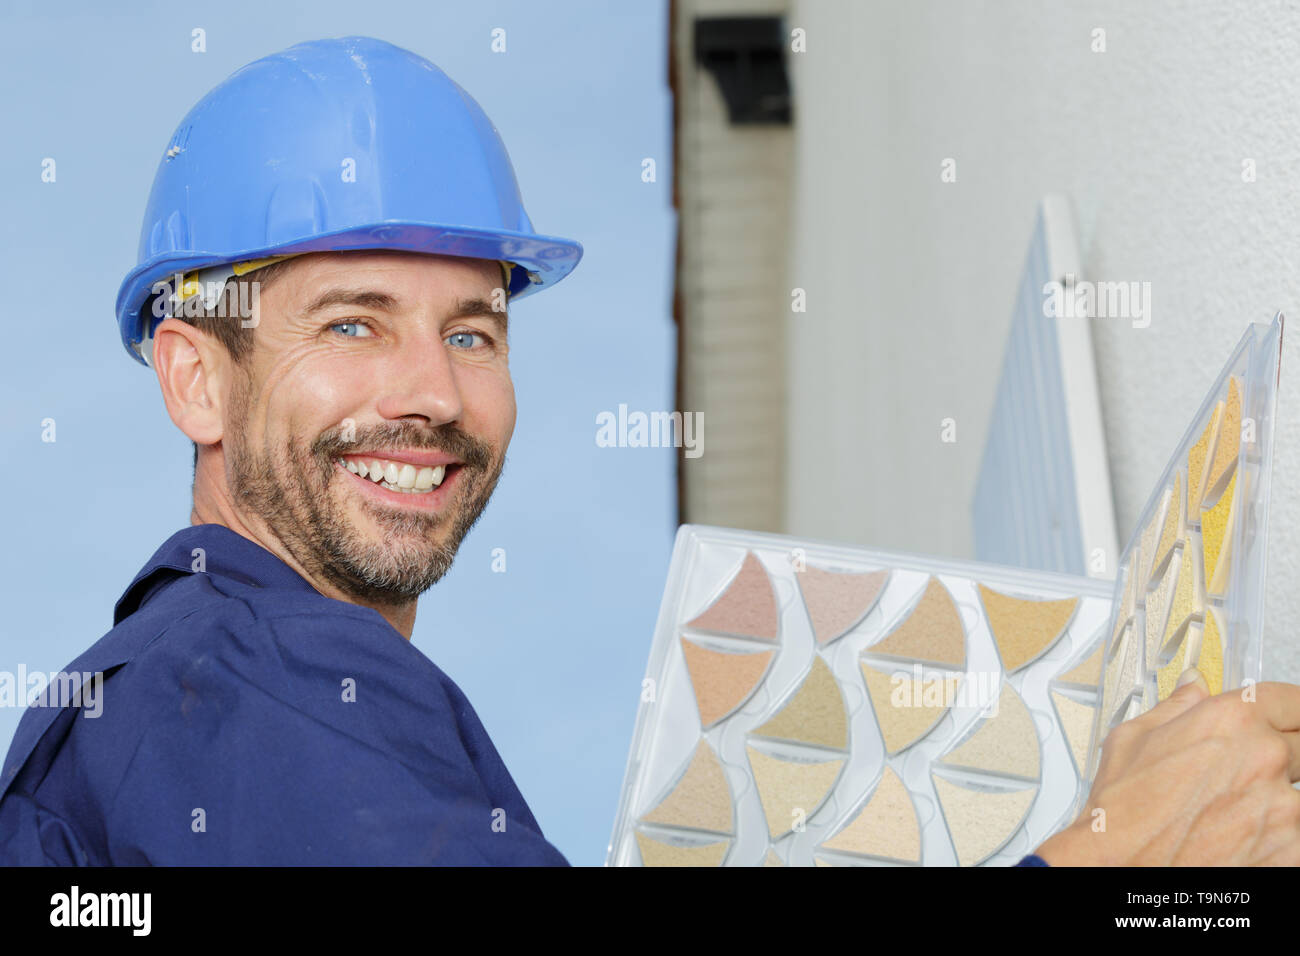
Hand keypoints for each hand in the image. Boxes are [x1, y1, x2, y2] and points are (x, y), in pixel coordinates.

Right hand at [1035, 670, 1299, 864]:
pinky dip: (1274, 838)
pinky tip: (1236, 839)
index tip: (1286, 719)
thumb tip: (1193, 688)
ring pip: (1296, 796)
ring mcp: (1283, 807)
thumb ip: (1176, 707)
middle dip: (1284, 756)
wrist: (1122, 866)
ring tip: (1230, 815)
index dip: (1287, 710)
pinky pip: (1294, 836)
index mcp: (1231, 721)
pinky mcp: (1291, 850)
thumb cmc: (1123, 811)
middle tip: (1251, 774)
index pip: (1290, 700)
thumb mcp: (1133, 739)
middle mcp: (1264, 758)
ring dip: (1274, 802)